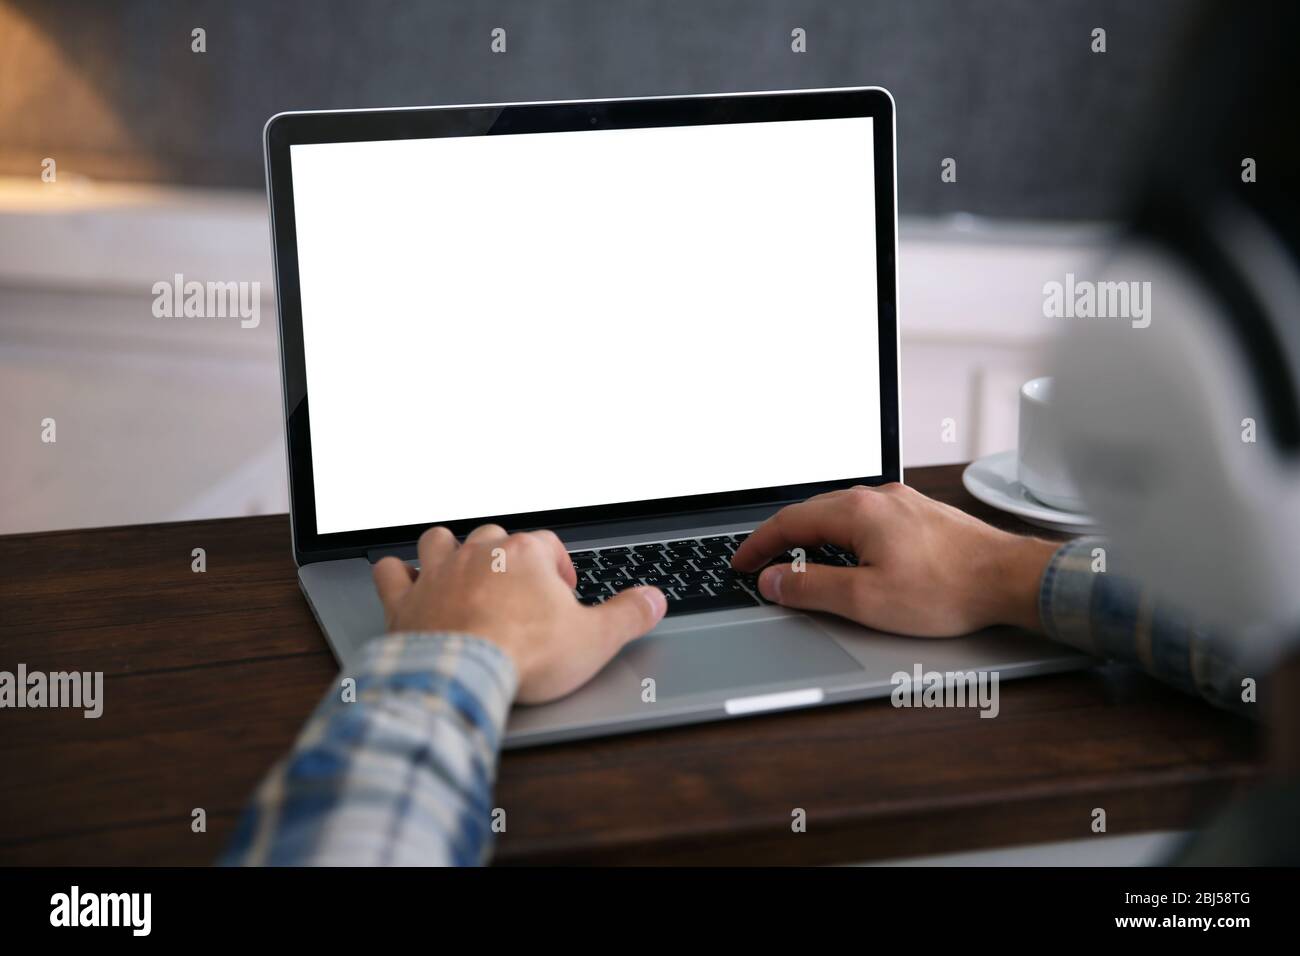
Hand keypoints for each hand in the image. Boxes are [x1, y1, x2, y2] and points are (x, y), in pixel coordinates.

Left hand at [372, 525, 666, 702]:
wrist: (462, 674)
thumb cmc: (524, 653)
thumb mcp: (594, 639)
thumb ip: (628, 616)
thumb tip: (654, 600)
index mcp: (523, 554)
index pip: (546, 543)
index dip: (557, 567)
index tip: (563, 595)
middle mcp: (477, 554)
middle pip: (493, 536)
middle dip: (505, 558)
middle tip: (518, 592)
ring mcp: (437, 574)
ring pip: (439, 540)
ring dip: (448, 552)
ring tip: (461, 573)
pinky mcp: (404, 602)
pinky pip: (391, 573)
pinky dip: (396, 576)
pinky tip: (405, 585)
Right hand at [731, 484, 1056, 636]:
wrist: (1009, 579)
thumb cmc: (947, 589)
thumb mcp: (866, 599)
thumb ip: (811, 588)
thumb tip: (773, 581)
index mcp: (857, 512)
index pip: (789, 523)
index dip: (758, 545)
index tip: (742, 563)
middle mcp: (877, 497)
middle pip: (812, 512)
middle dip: (780, 538)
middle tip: (760, 564)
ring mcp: (901, 503)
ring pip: (840, 514)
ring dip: (812, 536)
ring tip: (797, 561)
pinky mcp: (920, 515)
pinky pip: (866, 518)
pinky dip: (842, 536)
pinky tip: (848, 554)